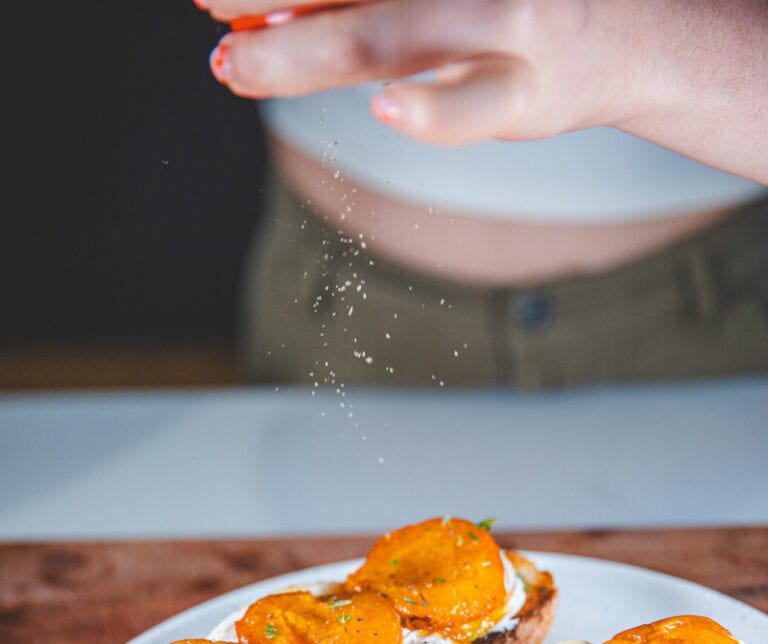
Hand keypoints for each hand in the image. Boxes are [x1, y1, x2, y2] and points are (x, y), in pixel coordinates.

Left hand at [198, 0, 624, 144]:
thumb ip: (359, 2)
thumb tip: (260, 19)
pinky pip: (477, 107)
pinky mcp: (534, 94)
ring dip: (303, 55)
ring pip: (393, 34)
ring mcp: (507, 23)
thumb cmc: (514, 8)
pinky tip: (390, 111)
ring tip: (235, 65)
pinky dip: (433, 111)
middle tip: (206, 10)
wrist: (635, 39)